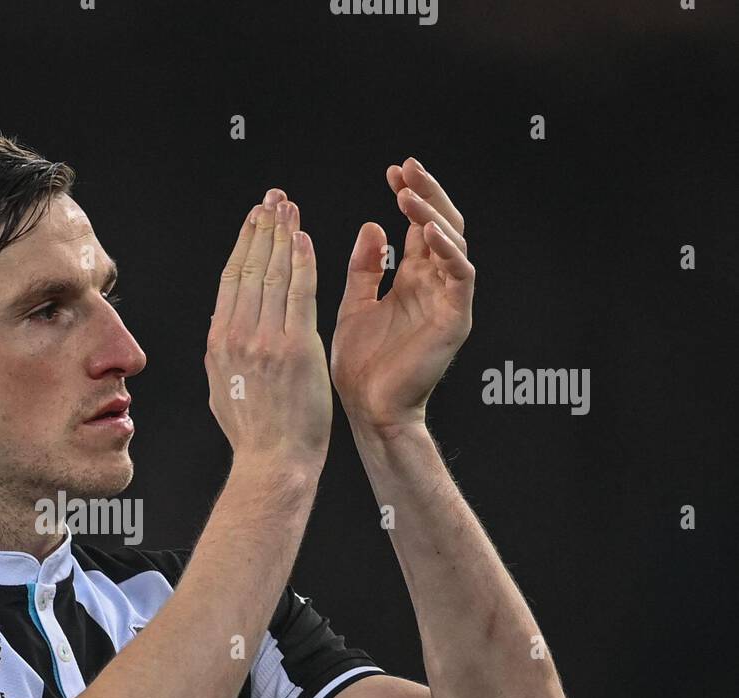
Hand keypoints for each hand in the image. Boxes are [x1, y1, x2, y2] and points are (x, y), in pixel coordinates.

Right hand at [205, 191, 331, 467]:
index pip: (231, 281)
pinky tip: (305, 239)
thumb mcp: (223, 391)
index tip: (254, 220)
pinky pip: (299, 294)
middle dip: (262, 227)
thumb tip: (221, 334)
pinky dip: (302, 262)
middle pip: (249, 268)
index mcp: (219, 344)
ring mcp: (264, 340)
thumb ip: (223, 357)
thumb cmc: (255, 436)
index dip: (243, 244)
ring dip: (282, 235)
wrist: (273, 463)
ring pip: (272, 274)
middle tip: (273, 199)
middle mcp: (236, 336)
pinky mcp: (295, 348)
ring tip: (289, 207)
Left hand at [330, 157, 474, 431]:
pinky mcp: (454, 319)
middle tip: (407, 169)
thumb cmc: (360, 367)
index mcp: (412, 280)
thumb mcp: (354, 306)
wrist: (368, 411)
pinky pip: (461, 276)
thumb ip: (365, 268)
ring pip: (455, 243)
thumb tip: (374, 225)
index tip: (392, 172)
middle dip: (426, 194)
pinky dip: (449, 251)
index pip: (420, 226)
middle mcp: (434, 285)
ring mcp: (447, 300)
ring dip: (434, 214)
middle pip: (443, 224)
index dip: (410, 196)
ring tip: (410, 194)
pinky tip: (429, 233)